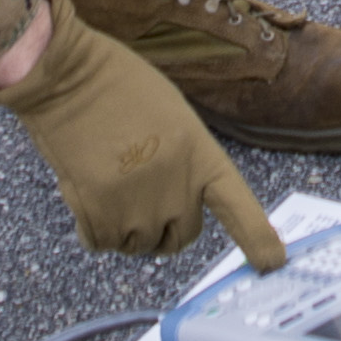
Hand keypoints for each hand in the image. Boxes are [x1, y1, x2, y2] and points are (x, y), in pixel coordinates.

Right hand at [0, 0, 286, 267]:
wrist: (68, 76)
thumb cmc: (119, 87)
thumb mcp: (173, 118)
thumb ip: (183, 164)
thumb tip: (170, 209)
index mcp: (200, 155)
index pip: (237, 206)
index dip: (257, 239)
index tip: (273, 264)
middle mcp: (175, 188)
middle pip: (180, 238)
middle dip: (165, 225)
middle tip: (142, 189)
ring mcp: (137, 205)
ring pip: (136, 245)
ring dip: (124, 225)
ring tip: (111, 177)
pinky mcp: (98, 214)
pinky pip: (100, 244)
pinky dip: (93, 227)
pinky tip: (87, 189)